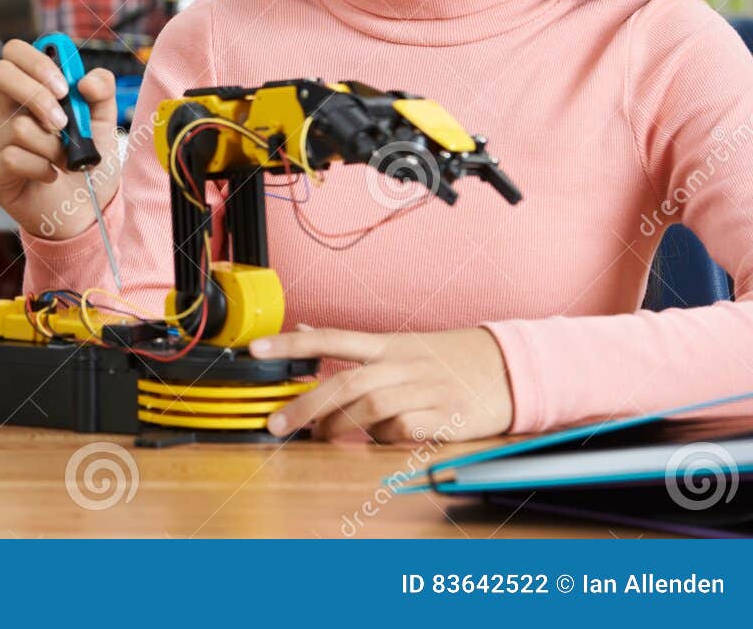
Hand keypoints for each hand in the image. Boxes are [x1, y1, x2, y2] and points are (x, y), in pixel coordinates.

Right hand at [0, 38, 120, 238]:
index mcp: (30, 96)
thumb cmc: (89, 167)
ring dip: (53, 147)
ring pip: (19, 126)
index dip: (37, 60)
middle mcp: (8, 115)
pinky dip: (42, 167)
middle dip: (38, 94)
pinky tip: (51, 176)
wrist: (87, 213)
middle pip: (0, 72)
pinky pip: (12, 157)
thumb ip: (102, 94)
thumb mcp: (104, 124)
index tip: (65, 87)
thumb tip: (85, 80)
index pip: (15, 54)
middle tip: (63, 122)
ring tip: (65, 161)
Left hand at [248, 325, 513, 443]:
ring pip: (371, 408)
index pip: (330, 339)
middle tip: (277, 424)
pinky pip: (405, 430)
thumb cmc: (446, 358)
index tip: (256, 350)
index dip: (291, 343)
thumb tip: (302, 327)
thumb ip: (350, 344)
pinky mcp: (446, 417)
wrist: (509, 367)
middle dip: (305, 406)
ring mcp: (424, 390)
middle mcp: (402, 365)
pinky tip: (382, 437)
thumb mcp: (398, 343)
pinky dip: (387, 437)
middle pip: (345, 384)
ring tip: (325, 435)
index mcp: (387, 344)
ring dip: (343, 426)